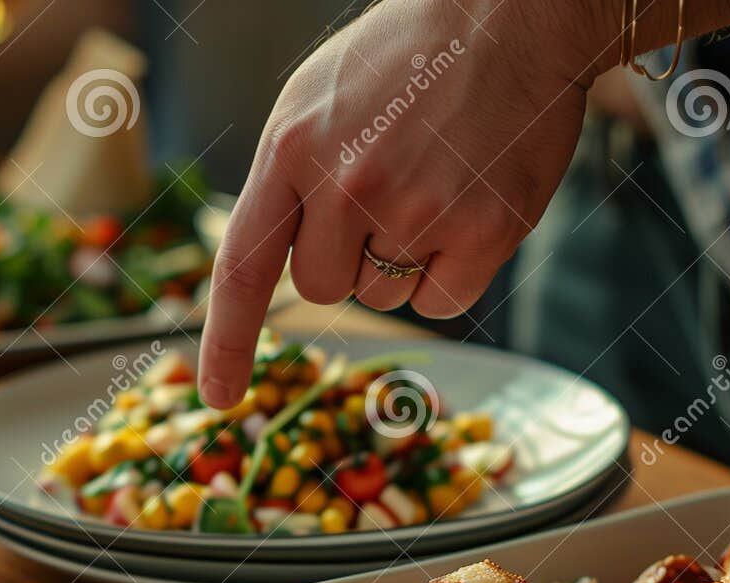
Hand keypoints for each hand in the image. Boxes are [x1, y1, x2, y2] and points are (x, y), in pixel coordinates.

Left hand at [197, 0, 615, 405]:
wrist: (511, 14)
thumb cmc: (408, 58)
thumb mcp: (316, 100)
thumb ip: (286, 179)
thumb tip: (265, 266)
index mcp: (291, 146)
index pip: (242, 267)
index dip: (226, 342)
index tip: (218, 396)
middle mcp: (345, 184)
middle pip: (320, 287)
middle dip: (345, 257)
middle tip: (385, 188)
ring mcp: (415, 211)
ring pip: (381, 297)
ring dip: (401, 260)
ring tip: (430, 181)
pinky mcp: (481, 232)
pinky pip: (439, 302)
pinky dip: (451, 272)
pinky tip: (465, 207)